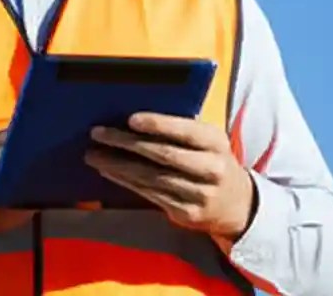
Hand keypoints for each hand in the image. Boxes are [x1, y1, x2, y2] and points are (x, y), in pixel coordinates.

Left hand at [85, 112, 254, 238]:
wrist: (238, 205)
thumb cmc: (211, 161)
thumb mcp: (208, 142)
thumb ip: (180, 130)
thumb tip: (132, 119)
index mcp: (216, 143)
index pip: (186, 132)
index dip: (159, 124)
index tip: (130, 119)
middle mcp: (212, 169)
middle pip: (164, 155)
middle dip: (126, 143)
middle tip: (98, 133)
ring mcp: (200, 195)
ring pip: (152, 177)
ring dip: (118, 165)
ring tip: (94, 155)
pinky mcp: (186, 214)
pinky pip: (149, 194)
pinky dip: (125, 182)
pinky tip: (109, 172)